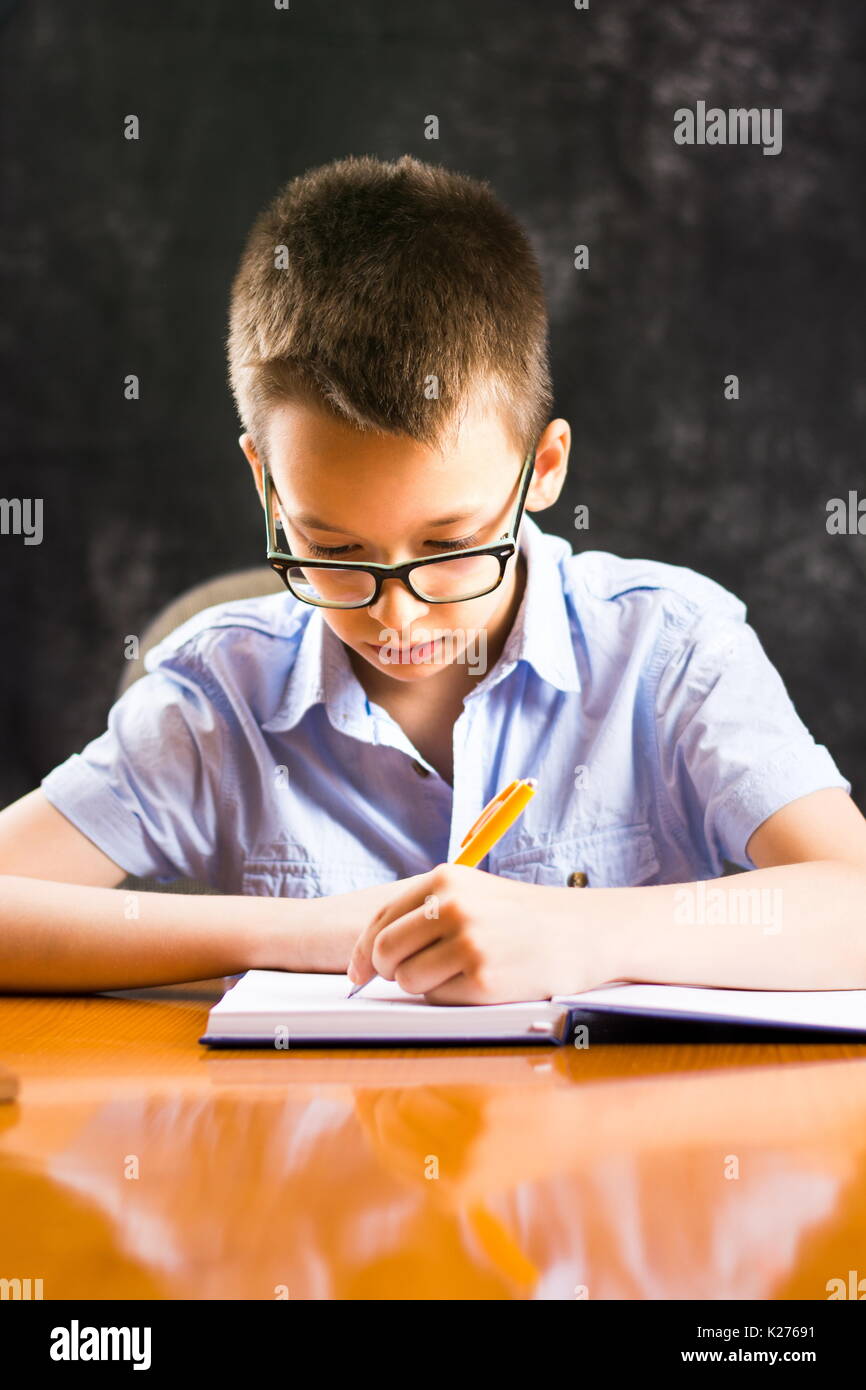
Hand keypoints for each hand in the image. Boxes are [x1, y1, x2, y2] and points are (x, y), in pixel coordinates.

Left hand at [346, 862, 603, 1004]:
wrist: (583, 932)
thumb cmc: (524, 917)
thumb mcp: (475, 892)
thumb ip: (428, 909)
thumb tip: (373, 949)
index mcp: (446, 880)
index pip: (381, 918)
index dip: (363, 950)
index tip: (359, 971)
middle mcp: (452, 906)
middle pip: (385, 951)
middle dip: (387, 970)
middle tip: (405, 976)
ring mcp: (468, 942)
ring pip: (407, 979)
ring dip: (423, 984)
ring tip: (460, 971)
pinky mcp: (483, 978)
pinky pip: (438, 997)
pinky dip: (451, 996)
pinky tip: (481, 980)